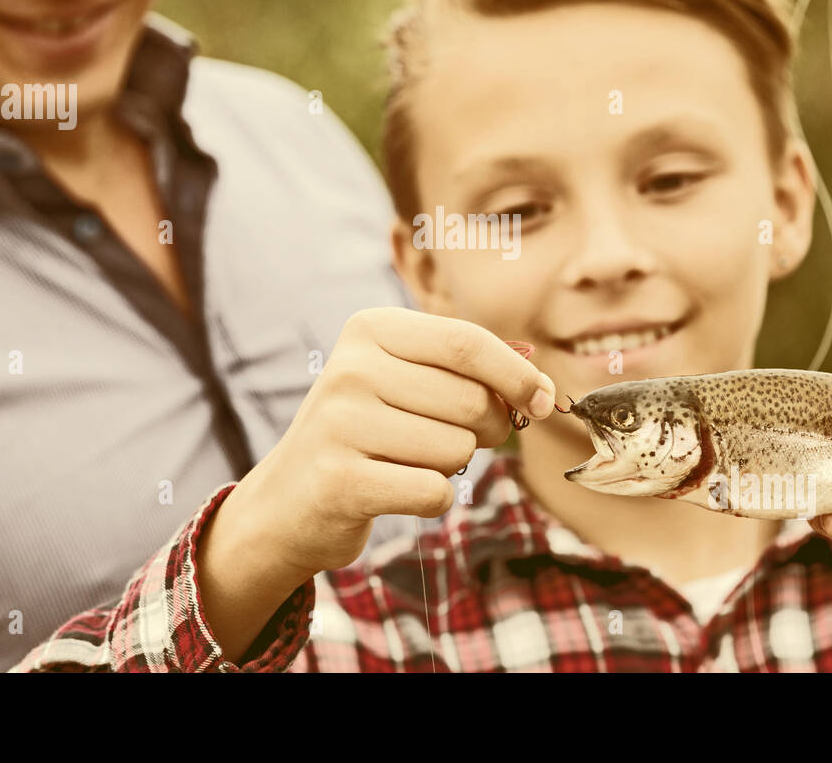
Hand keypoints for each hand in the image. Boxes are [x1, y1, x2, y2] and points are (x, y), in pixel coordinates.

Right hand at [217, 307, 555, 578]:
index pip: (467, 342)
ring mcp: (340, 424)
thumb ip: (470, 373)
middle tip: (464, 440)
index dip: (517, 376)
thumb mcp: (405, 381)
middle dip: (489, 428)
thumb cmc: (368, 433)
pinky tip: (394, 490)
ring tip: (406, 462)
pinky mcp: (340, 481)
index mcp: (370, 330)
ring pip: (455, 449)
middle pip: (469, 400)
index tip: (543, 400)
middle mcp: (350, 368)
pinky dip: (431, 499)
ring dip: (450, 466)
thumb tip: (543, 387)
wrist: (288, 501)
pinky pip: (434, 492)